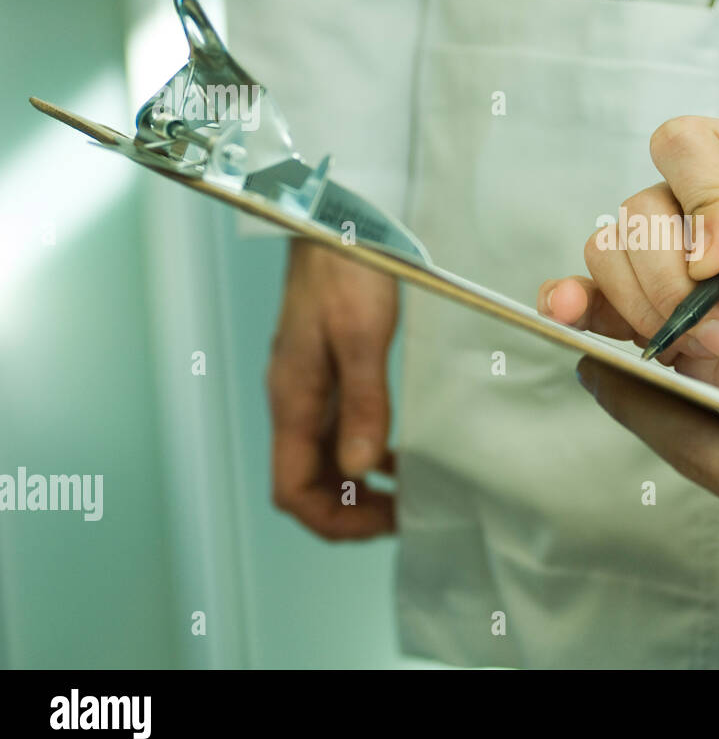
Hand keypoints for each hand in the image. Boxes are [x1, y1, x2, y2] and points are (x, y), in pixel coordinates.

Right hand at [265, 238, 397, 538]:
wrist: (333, 216)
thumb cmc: (345, 266)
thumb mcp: (362, 336)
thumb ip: (364, 404)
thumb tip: (364, 467)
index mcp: (294, 398)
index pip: (293, 490)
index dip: (334, 520)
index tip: (385, 522)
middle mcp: (294, 398)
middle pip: (307, 483)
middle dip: (350, 511)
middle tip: (403, 514)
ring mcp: (307, 384)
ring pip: (322, 459)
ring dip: (358, 485)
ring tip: (405, 491)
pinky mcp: (323, 368)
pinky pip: (335, 429)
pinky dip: (362, 451)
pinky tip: (394, 449)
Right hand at [540, 117, 718, 421]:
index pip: (688, 146)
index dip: (697, 197)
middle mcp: (700, 214)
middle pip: (639, 211)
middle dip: (675, 277)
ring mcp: (673, 271)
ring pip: (610, 256)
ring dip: (650, 307)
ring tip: (717, 348)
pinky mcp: (654, 325)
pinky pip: (592, 303)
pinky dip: (574, 306)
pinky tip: (571, 314)